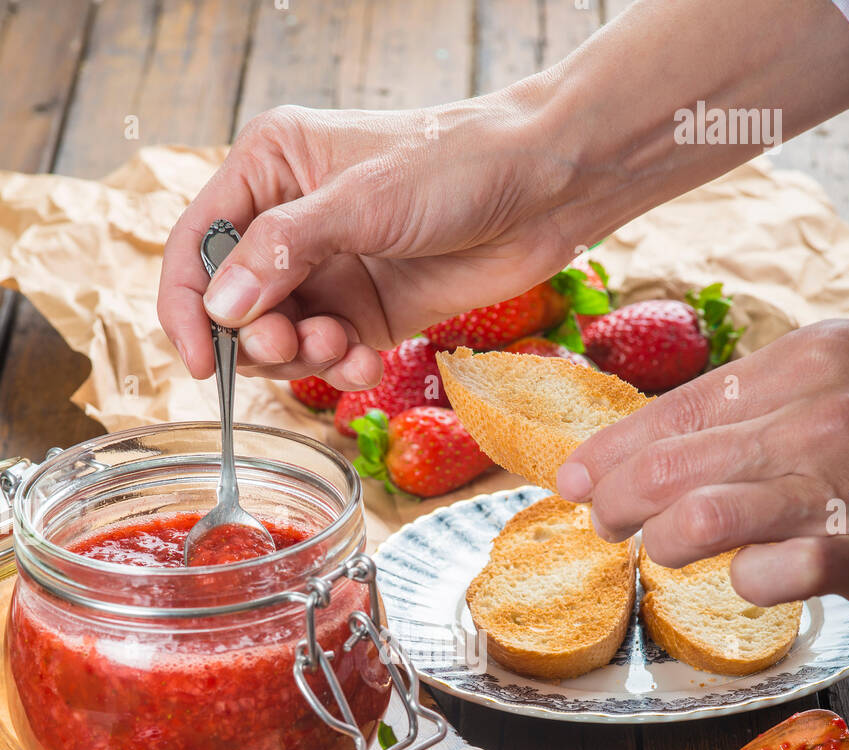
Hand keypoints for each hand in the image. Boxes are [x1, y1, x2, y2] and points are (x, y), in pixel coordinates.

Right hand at [157, 96, 576, 387]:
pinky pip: (325, 357)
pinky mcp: (364, 313)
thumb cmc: (456, 164)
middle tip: (298, 344)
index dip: (188, 307)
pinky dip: (337, 369)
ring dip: (301, 357)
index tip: (201, 361)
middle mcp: (288, 223)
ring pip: (277, 340)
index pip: (197, 245)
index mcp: (269, 169)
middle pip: (231, 305)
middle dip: (258, 338)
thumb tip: (222, 307)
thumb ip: (285, 252)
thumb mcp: (362, 201)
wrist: (544, 189)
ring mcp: (327, 272)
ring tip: (341, 347)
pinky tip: (365, 363)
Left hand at [557, 320, 848, 606]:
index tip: (574, 477)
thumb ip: (755, 411)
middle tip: (608, 523)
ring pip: (705, 517)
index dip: (612, 449)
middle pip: (673, 465)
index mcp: (811, 359)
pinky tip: (747, 578)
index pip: (680, 407)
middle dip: (619, 502)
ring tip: (664, 550)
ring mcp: (848, 481)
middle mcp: (825, 411)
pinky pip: (780, 573)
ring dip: (667, 540)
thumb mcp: (834, 393)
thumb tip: (643, 448)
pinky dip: (751, 581)